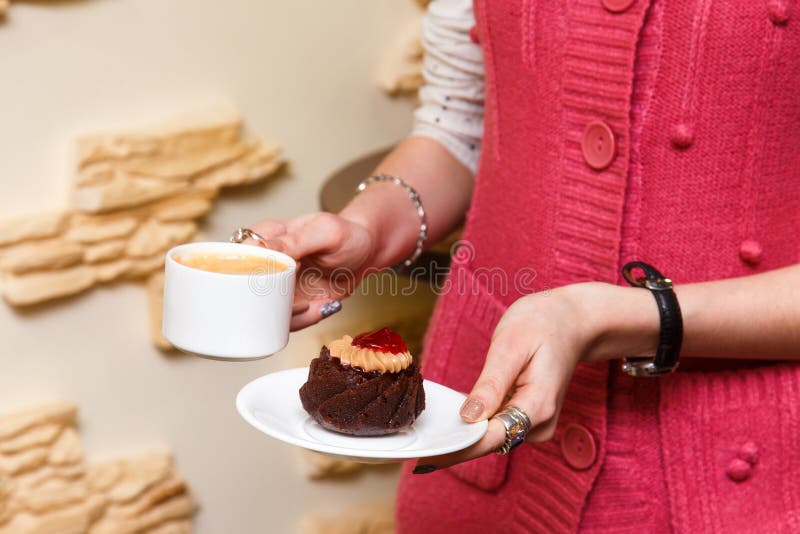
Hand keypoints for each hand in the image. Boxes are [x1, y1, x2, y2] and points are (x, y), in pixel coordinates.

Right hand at [246, 212, 376, 329]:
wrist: (366, 253)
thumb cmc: (347, 235)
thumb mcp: (325, 233)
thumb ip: (293, 241)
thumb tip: (260, 248)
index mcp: (265, 236)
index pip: (239, 260)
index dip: (260, 276)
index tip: (291, 276)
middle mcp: (264, 262)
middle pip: (248, 293)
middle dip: (278, 304)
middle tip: (306, 302)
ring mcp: (273, 284)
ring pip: (265, 311)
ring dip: (295, 316)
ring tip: (320, 304)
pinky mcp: (285, 302)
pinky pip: (283, 321)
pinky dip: (305, 319)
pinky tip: (323, 306)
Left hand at [413, 282, 658, 472]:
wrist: (571, 321)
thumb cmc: (542, 324)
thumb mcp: (510, 346)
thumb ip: (491, 385)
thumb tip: (469, 418)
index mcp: (538, 405)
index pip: (491, 438)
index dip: (457, 449)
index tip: (425, 459)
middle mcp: (541, 423)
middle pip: (490, 443)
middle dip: (456, 444)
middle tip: (419, 449)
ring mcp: (538, 424)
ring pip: (493, 438)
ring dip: (466, 435)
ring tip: (434, 432)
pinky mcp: (531, 419)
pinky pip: (499, 428)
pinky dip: (477, 425)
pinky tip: (457, 420)